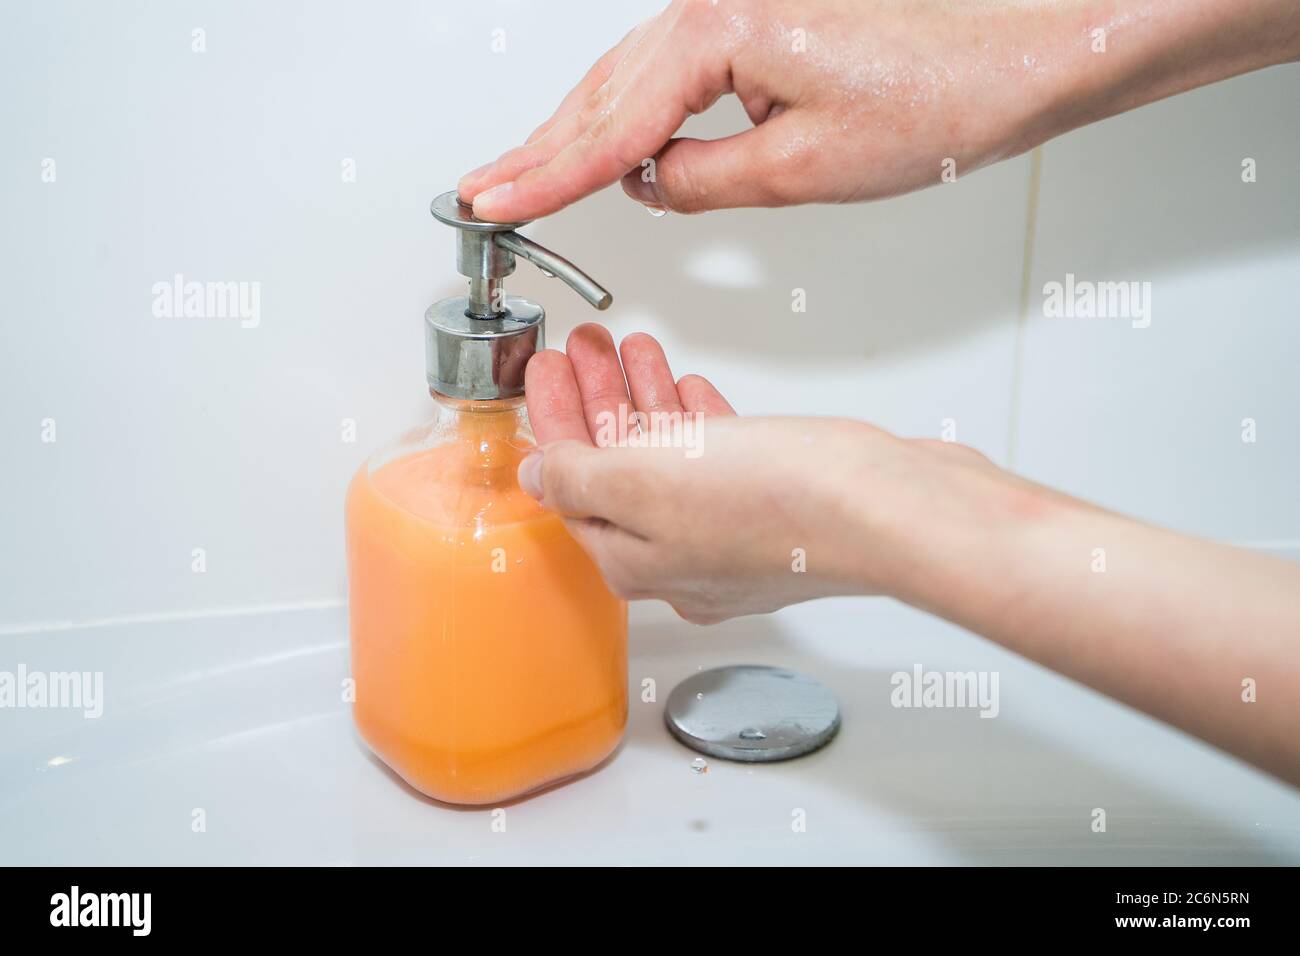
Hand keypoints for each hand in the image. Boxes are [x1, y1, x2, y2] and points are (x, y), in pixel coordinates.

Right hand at [460, 0, 1299, 219]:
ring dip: (574, 139)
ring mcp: (732, 17)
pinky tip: (604, 153)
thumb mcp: (802, 169)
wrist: (1016, 55)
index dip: (545, 178)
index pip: (608, 126)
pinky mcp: (753, 33)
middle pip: (599, 95)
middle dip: (538, 153)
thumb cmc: (936, 97)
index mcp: (718, 33)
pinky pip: (667, 82)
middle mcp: (713, 11)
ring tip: (521, 181)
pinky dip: (626, 121)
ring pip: (626, 85)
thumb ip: (704, 182)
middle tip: (481, 195)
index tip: (491, 206)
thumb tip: (652, 185)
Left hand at [519, 324, 1031, 622]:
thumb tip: (537, 475)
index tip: (544, 370)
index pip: (570, 487)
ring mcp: (732, 536)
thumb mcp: (643, 481)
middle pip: (616, 470)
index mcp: (636, 561)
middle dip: (596, 401)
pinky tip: (689, 388)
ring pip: (669, 459)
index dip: (553, 421)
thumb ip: (579, 476)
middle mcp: (681, 558)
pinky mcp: (779, 509)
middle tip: (582, 349)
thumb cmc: (778, 505)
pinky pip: (718, 459)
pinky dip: (696, 419)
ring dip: (644, 399)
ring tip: (629, 347)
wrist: (886, 508)